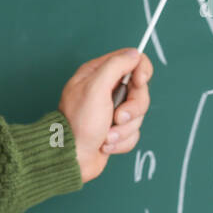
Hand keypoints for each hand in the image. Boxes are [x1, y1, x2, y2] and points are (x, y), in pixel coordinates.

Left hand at [58, 48, 152, 183]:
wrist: (71, 159)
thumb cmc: (79, 123)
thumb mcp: (96, 87)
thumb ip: (116, 65)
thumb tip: (134, 53)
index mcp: (99, 74)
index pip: (132, 60)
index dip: (141, 71)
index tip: (139, 83)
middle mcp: (106, 90)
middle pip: (140, 91)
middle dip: (132, 109)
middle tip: (117, 117)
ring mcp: (112, 111)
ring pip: (138, 115)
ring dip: (124, 129)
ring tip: (106, 136)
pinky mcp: (116, 130)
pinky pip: (133, 133)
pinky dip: (121, 141)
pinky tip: (105, 144)